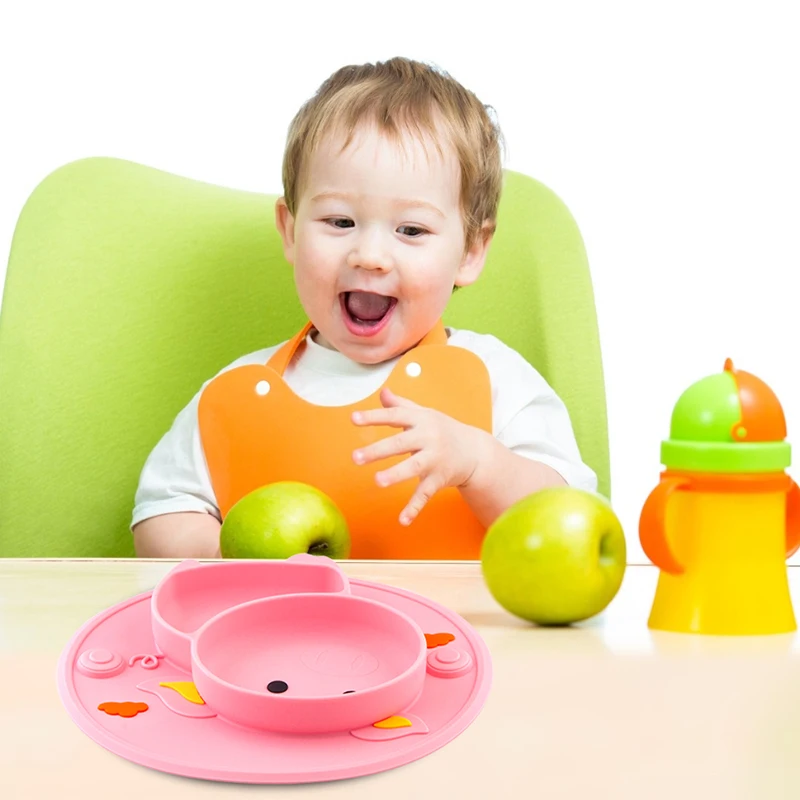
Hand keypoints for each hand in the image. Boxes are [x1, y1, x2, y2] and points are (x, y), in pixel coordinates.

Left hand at [351, 387, 485, 525]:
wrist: (475, 451)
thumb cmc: (442, 430)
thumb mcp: (424, 414)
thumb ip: (401, 405)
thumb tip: (382, 393)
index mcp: (421, 419)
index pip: (395, 416)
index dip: (374, 416)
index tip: (353, 418)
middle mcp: (428, 438)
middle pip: (401, 443)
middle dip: (378, 450)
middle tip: (355, 457)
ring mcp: (435, 460)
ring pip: (414, 468)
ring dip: (396, 475)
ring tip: (377, 481)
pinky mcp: (439, 479)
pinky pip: (425, 494)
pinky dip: (414, 508)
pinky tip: (402, 520)